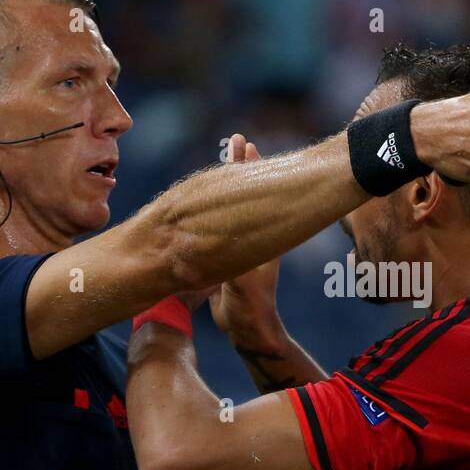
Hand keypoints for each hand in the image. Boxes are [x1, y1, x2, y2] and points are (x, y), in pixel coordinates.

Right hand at [209, 134, 282, 343]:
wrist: (249, 328)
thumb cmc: (248, 307)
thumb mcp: (240, 283)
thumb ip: (231, 268)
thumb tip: (222, 246)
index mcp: (260, 237)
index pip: (257, 193)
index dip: (251, 169)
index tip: (247, 144)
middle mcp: (255, 236)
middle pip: (247, 192)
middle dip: (241, 167)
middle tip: (237, 140)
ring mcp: (244, 242)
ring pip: (236, 204)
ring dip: (231, 183)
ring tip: (228, 158)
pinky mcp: (232, 252)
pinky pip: (225, 219)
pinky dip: (218, 204)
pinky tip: (210, 197)